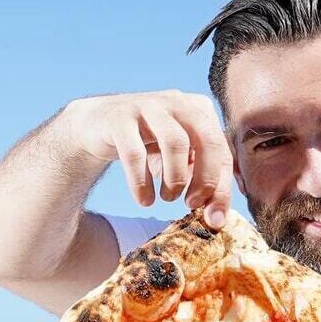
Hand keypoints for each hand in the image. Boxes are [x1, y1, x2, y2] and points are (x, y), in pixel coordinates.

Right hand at [61, 90, 233, 228]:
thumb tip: (217, 216)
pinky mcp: (119, 119)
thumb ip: (199, 178)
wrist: (97, 124)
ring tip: (167, 198)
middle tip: (193, 204)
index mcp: (199, 109)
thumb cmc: (146, 144)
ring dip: (175, 179)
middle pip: (206, 139)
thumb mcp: (178, 157)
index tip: (215, 218)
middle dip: (206, 179)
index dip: (223, 187)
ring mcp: (148, 107)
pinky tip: (143, 199)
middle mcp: (178, 102)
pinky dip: (141, 182)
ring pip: (175, 142)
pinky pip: (135, 153)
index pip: (222, 148)